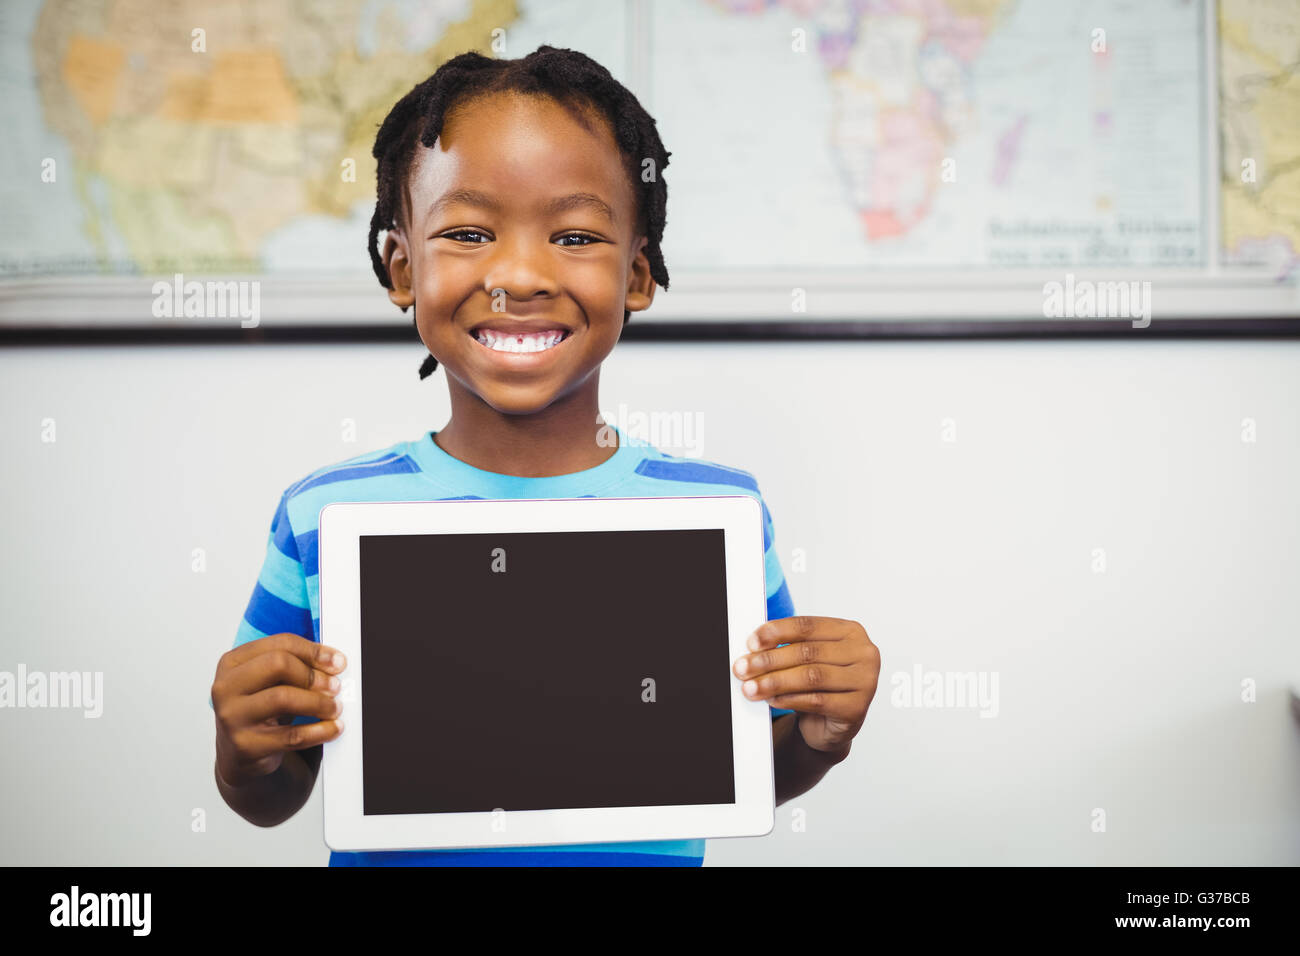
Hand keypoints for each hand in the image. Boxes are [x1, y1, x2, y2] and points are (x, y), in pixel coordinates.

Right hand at [211, 633, 347, 787]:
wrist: (236, 752)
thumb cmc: (258, 709)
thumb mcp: (267, 682)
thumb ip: (294, 666)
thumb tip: (334, 663)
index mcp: (233, 662)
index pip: (280, 643)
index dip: (314, 651)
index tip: (337, 662)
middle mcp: (226, 687)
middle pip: (278, 665)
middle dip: (313, 675)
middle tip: (335, 686)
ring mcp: (232, 716)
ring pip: (283, 698)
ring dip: (319, 702)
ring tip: (334, 708)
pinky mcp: (245, 744)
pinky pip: (291, 735)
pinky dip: (319, 731)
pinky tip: (332, 728)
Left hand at [733, 616, 879, 753]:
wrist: (832, 723)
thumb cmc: (819, 685)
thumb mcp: (807, 659)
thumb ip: (788, 647)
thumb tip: (753, 647)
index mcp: (850, 631)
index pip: (808, 626)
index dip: (776, 632)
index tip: (751, 643)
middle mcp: (864, 653)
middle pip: (808, 652)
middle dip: (769, 660)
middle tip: (743, 668)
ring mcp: (865, 681)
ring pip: (811, 677)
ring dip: (775, 682)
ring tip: (751, 687)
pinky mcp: (857, 708)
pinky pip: (817, 701)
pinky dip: (789, 699)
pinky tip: (772, 699)